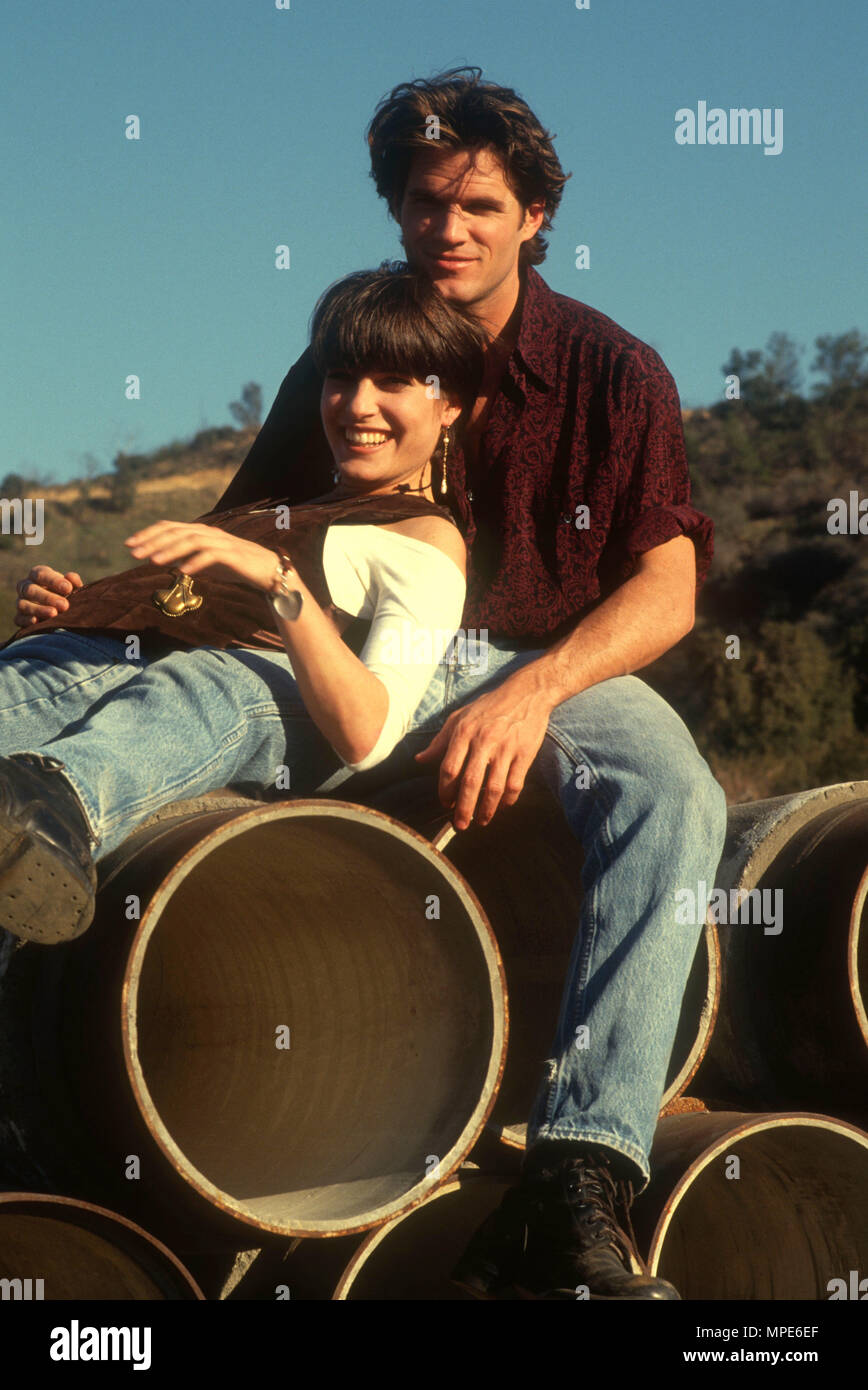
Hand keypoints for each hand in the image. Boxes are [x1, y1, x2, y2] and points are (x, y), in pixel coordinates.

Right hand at [14, 566, 83, 625]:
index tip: (68, 588)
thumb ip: (73, 582)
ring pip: (23, 604)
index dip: (54, 581)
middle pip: (31, 590)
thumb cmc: (66, 595)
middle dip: (48, 597)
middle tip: (65, 605)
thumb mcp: (71, 588)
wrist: (61, 612)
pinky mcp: (19, 617)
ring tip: (54, 614)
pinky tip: (36, 621)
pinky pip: (19, 618)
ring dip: (38, 609)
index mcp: (37, 575)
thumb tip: (71, 577)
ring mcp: (21, 602)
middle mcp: (26, 587)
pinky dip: (26, 620)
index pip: (41, 574)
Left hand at [125, 522, 276, 591]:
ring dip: (170, 550)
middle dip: (152, 541)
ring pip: (191, 540)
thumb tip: (166, 559)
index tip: (129, 545)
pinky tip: (182, 572)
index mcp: (201, 532)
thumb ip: (188, 557)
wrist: (267, 571)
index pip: (170, 527)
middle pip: (176, 531)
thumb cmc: (236, 566)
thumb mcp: (207, 562)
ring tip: (152, 562)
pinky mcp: (233, 555)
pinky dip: (195, 562)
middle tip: (133, 553)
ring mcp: (222, 542)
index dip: (148, 534)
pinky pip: (211, 555)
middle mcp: (209, 533)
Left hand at [413, 675, 553, 829]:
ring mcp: (506, 748)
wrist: (526, 693)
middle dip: (463, 808)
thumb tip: (419, 759)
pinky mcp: (525, 753)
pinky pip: (515, 784)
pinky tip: (503, 806)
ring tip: (482, 821)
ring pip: (494, 788)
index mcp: (464, 732)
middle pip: (469, 782)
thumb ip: (440, 741)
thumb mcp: (460, 717)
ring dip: (487, 810)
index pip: (449, 768)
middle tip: (460, 825)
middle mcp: (484, 741)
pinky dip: (509, 800)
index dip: (445, 790)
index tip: (445, 802)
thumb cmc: (490, 706)